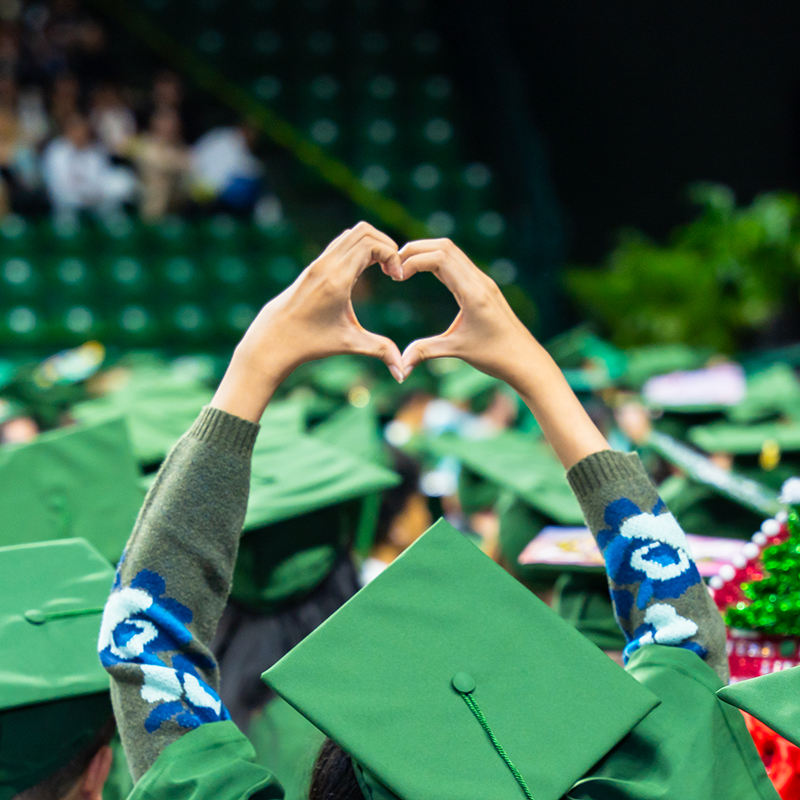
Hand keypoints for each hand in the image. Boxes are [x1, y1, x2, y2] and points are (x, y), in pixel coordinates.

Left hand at [213, 222, 403, 421]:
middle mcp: (326, 265)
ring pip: (351, 234)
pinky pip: (341, 244)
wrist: (272, 339)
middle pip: (363, 231)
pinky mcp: (313, 266)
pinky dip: (358, 249)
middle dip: (386, 245)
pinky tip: (364, 274)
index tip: (397, 277)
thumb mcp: (348, 344)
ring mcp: (318, 262)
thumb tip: (403, 373)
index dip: (391, 255)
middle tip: (394, 270)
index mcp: (336, 279)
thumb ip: (380, 351)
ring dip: (372, 245)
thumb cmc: (309, 343)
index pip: (370, 244)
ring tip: (382, 270)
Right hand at [399, 238, 608, 467]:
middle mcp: (480, 281)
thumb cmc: (495, 356)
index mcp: (473, 292)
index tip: (396, 276)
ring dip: (427, 253)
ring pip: (452, 252)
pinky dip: (438, 261)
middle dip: (415, 250)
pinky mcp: (484, 288)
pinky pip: (459, 264)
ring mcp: (484, 282)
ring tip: (404, 267)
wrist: (526, 360)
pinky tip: (425, 272)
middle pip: (444, 246)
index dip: (413, 260)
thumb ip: (425, 352)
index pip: (440, 257)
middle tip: (393, 265)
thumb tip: (399, 367)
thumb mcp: (457, 351)